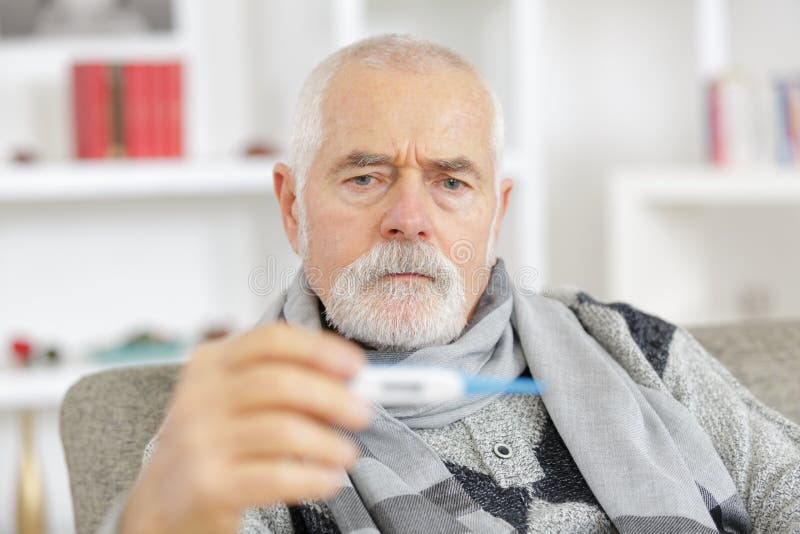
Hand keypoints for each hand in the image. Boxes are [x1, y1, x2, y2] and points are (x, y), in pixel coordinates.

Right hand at [120, 323, 369, 533]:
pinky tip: (329, 480)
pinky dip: (313, 478)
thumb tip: (349, 380)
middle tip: (363, 412)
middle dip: (333, 397)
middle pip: (282, 382)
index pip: (272, 340)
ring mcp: (200, 441)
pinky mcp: (208, 485)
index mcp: (210, 364)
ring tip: (347, 454)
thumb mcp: (232, 399)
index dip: (321, 349)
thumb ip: (280, 382)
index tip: (356, 366)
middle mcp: (200, 397)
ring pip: (284, 430)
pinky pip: (276, 477)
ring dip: (328, 443)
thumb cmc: (212, 444)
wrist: (162, 504)